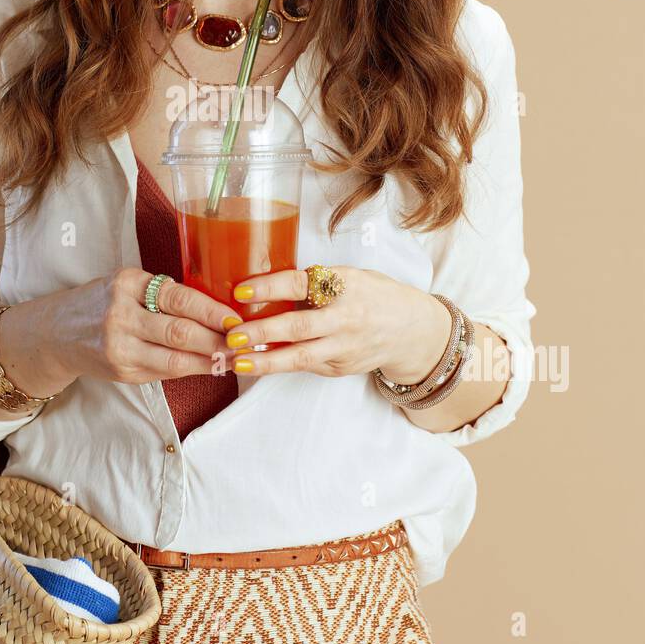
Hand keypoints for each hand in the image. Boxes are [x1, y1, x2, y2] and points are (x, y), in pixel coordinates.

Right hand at [49, 268, 240, 385]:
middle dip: (218, 339)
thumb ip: (163, 295)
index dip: (212, 310)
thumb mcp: (127, 286)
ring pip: (175, 357)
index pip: (179, 297)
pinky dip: (191, 369)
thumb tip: (218, 310)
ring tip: (234, 358)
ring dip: (210, 360)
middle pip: (180, 330)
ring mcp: (119, 346)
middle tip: (245, 343)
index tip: (237, 319)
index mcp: (127, 283)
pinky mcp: (121, 370)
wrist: (56, 333)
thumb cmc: (102, 304)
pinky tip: (209, 366)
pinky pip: (164, 371)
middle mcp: (120, 314)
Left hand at [224, 267, 452, 381]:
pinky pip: (305, 366)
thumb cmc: (372, 295)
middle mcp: (344, 317)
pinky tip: (256, 365)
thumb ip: (315, 281)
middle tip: (232, 335)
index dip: (269, 287)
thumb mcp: (349, 276)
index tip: (241, 292)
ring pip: (300, 357)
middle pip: (298, 326)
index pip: (300, 283)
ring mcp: (344, 347)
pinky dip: (279, 366)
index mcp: (344, 284)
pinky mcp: (341, 367)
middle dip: (262, 332)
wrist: (413, 330)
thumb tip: (265, 284)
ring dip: (265, 361)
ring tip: (237, 361)